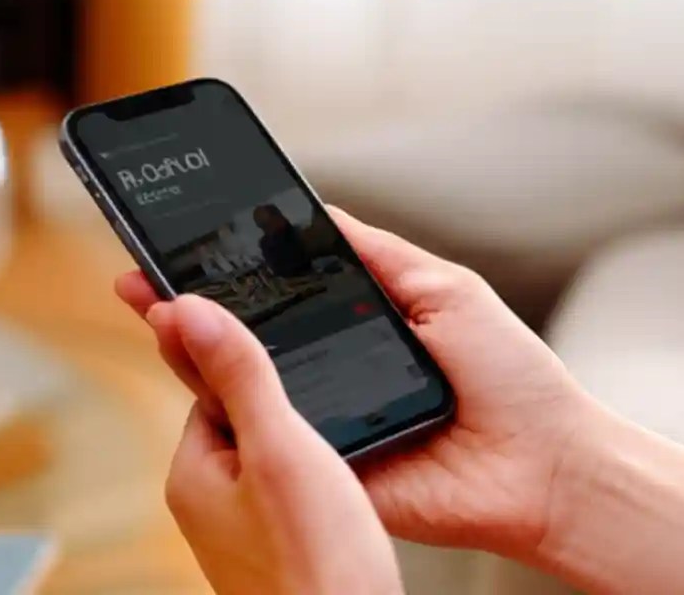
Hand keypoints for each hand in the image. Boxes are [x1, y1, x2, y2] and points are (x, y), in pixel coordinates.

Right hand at [116, 207, 598, 559]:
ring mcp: (321, 423)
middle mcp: (328, 375)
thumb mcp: (443, 290)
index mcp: (353, 330)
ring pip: (242, 387)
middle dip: (186, 309)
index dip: (226, 275)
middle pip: (243, 341)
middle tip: (138, 281)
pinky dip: (232, 410)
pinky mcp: (324, 469)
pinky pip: (269, 438)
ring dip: (192, 351)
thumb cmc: (511, 378)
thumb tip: (314, 212)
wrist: (545, 464)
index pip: (274, 299)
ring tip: (154, 311)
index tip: (178, 247)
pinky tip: (198, 372)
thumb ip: (375, 255)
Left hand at [149, 295, 404, 594]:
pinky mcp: (278, 551)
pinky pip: (293, 495)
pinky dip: (320, 484)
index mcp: (194, 473)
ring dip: (309, 447)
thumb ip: (239, 376)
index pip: (213, 387)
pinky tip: (348, 495)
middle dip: (289, 408)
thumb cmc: (318, 566)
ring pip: (274, 457)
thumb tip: (184, 309)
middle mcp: (208, 503)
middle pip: (246, 419)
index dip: (252, 362)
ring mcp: (243, 532)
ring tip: (343, 464)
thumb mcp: (281, 449)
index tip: (285, 338)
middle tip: (329, 420)